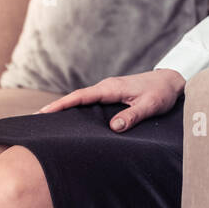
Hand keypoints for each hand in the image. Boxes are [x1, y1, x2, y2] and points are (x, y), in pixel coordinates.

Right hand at [34, 68, 184, 131]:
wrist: (172, 79)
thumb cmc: (162, 92)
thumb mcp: (150, 106)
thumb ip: (133, 116)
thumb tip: (113, 128)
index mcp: (111, 88)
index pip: (81, 97)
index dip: (61, 105)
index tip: (44, 113)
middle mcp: (106, 87)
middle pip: (76, 98)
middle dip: (56, 108)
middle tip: (36, 120)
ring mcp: (109, 90)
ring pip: (82, 100)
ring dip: (66, 109)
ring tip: (47, 122)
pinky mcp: (112, 95)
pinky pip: (90, 102)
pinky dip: (78, 109)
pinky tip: (73, 120)